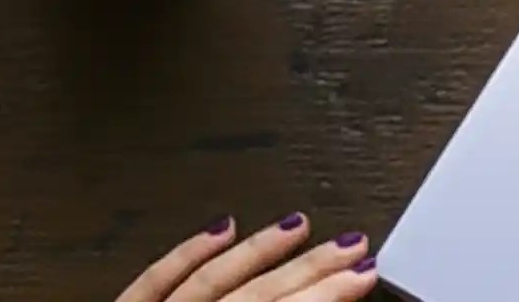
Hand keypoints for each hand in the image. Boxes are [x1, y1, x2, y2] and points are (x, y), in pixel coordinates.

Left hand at [115, 212, 378, 301]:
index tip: (364, 273)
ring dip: (263, 249)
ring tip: (302, 223)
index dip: (329, 291)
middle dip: (312, 268)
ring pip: (214, 279)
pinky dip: (190, 252)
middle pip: (258, 293)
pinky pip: (154, 281)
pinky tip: (221, 226)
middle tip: (354, 245)